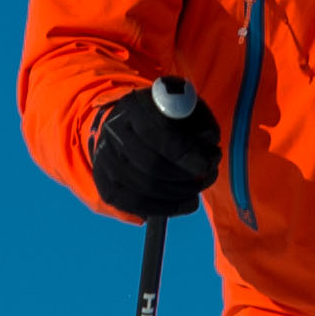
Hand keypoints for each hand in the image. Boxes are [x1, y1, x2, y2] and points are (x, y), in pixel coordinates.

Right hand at [88, 81, 219, 218]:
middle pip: (150, 165)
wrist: (130, 129)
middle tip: (209, 176)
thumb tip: (209, 142)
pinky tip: (188, 203)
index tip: (207, 164)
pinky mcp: (106, 184)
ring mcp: (105, 160)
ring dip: (181, 193)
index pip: (154, 133)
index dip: (183, 152)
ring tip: (201, 186)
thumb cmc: (166, 117)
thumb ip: (199, 120)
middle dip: (185, 177)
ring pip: (146, 188)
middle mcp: (112, 132)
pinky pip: (136, 204)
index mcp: (132, 107)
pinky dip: (167, 208)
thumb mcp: (185, 108)